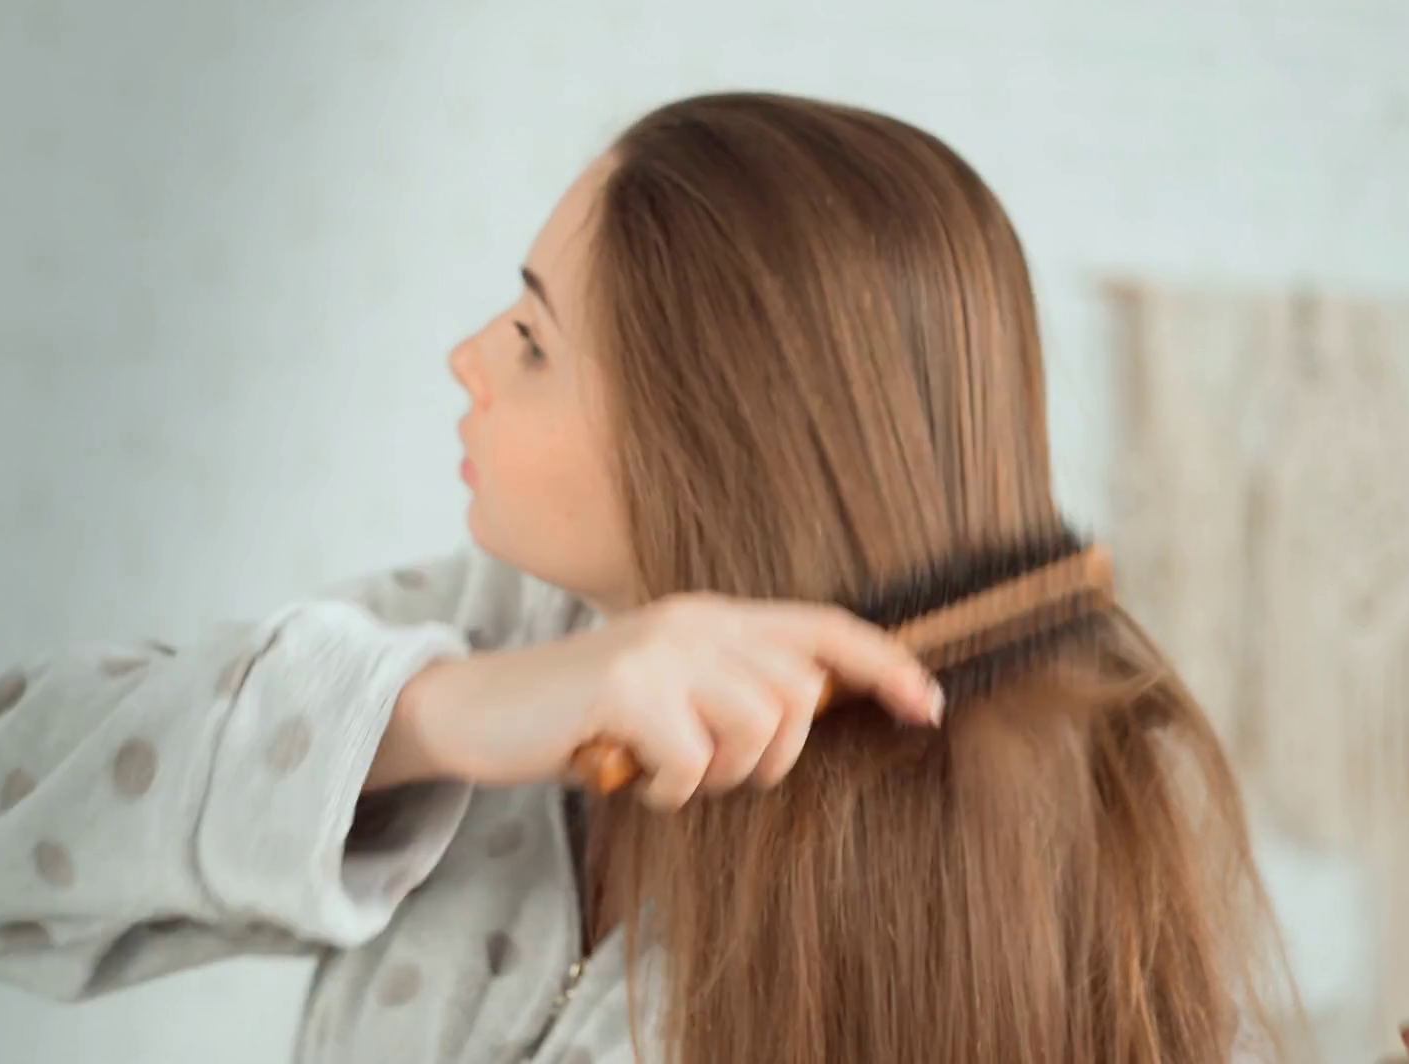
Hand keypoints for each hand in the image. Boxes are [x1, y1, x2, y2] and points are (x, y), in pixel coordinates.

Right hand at [372, 593, 940, 808]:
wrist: (478, 709)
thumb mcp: (667, 689)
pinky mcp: (625, 689)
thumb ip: (732, 686)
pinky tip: (635, 776)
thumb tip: (813, 708)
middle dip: (771, 756)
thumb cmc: (583, 716)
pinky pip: (696, 763)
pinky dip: (673, 791)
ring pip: (760, 729)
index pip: (823, 627)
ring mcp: (660, 650)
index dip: (885, 664)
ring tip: (670, 771)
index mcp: (711, 616)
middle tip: (708, 769)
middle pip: (800, 696)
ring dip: (721, 775)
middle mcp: (693, 621)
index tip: (930, 706)